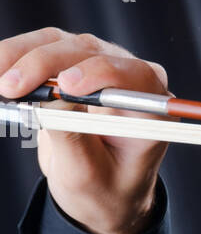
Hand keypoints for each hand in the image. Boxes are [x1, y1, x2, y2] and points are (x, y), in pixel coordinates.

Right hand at [0, 27, 170, 233]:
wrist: (96, 190)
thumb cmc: (103, 188)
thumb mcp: (85, 175)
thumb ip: (71, 137)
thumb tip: (51, 101)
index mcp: (152, 111)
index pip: (136, 77)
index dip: (102, 73)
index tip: (66, 87)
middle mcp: (132, 80)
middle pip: (91, 53)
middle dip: (46, 65)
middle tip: (10, 88)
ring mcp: (102, 66)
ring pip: (62, 42)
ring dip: (23, 56)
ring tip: (0, 84)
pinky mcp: (74, 61)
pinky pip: (44, 46)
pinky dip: (16, 55)